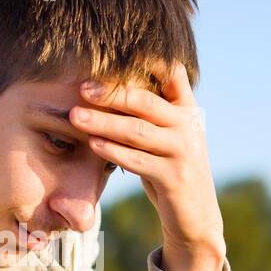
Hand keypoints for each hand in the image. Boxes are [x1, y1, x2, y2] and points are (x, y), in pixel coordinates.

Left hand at [71, 62, 225, 270]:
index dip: (149, 60)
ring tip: (76, 116)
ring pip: (137, 131)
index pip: (172, 74)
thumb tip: (106, 87)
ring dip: (103, 122)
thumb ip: (149, 112)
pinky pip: (138, 160)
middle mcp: (188, 125)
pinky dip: (113, 151)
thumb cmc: (171, 169)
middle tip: (83, 88)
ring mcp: (183, 151)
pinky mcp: (174, 178)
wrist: (195, 215)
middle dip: (111, 93)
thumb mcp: (166, 136)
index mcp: (187, 109)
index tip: (114, 54)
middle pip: (146, 102)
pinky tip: (92, 144)